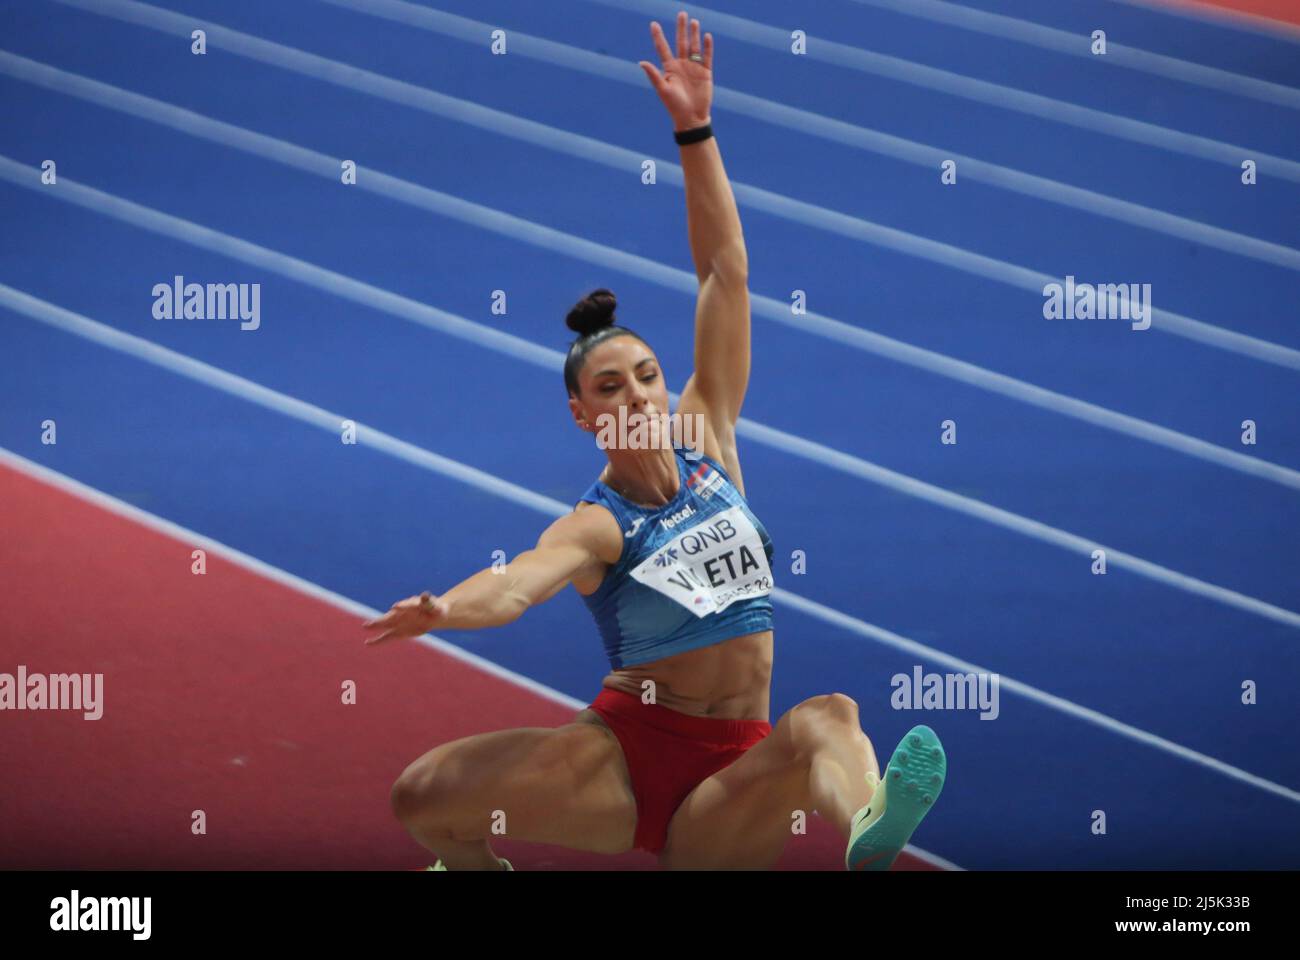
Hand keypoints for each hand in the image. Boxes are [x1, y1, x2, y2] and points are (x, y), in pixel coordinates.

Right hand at [362, 591, 447, 645]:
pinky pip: (386, 637)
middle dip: (381, 619)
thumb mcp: (433, 605)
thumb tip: (425, 594)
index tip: (395, 607)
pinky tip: (368, 643)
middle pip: (390, 616)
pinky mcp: (398, 632)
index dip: (401, 606)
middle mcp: (401, 613)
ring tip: (365, 626)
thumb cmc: (434, 608)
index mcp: (410, 604)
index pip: (405, 605)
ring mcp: (398, 623)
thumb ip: (427, 601)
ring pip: (385, 625)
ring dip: (376, 626)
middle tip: (371, 622)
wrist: (433, 616)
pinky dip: (378, 640)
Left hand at [638, 10, 712, 130]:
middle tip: (682, 13)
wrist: (691, 118)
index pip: (662, 48)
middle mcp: (681, 65)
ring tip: (694, 21)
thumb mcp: (663, 90)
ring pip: (694, 47)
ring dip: (694, 34)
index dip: (658, 36)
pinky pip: (707, 57)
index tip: (653, 24)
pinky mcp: (706, 72)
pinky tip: (706, 36)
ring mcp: (694, 68)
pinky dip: (707, 47)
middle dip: (681, 28)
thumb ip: (653, 75)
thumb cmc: (674, 106)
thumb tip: (641, 62)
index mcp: (669, 68)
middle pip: (681, 42)